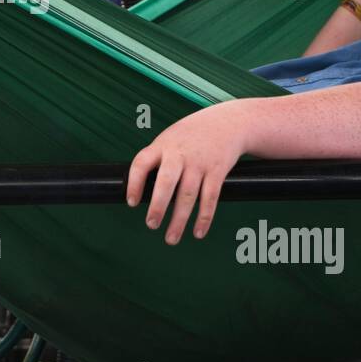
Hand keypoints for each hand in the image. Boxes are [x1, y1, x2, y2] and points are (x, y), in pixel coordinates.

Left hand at [125, 102, 253, 244]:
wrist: (228, 122)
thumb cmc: (192, 136)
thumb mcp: (170, 138)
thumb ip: (157, 160)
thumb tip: (143, 193)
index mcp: (162, 146)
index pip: (141, 163)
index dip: (134, 183)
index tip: (132, 203)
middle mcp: (180, 154)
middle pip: (166, 182)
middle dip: (158, 206)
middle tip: (151, 225)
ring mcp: (200, 163)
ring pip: (188, 195)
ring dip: (179, 220)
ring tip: (171, 238)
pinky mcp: (217, 171)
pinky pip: (210, 198)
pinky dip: (204, 217)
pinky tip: (198, 232)